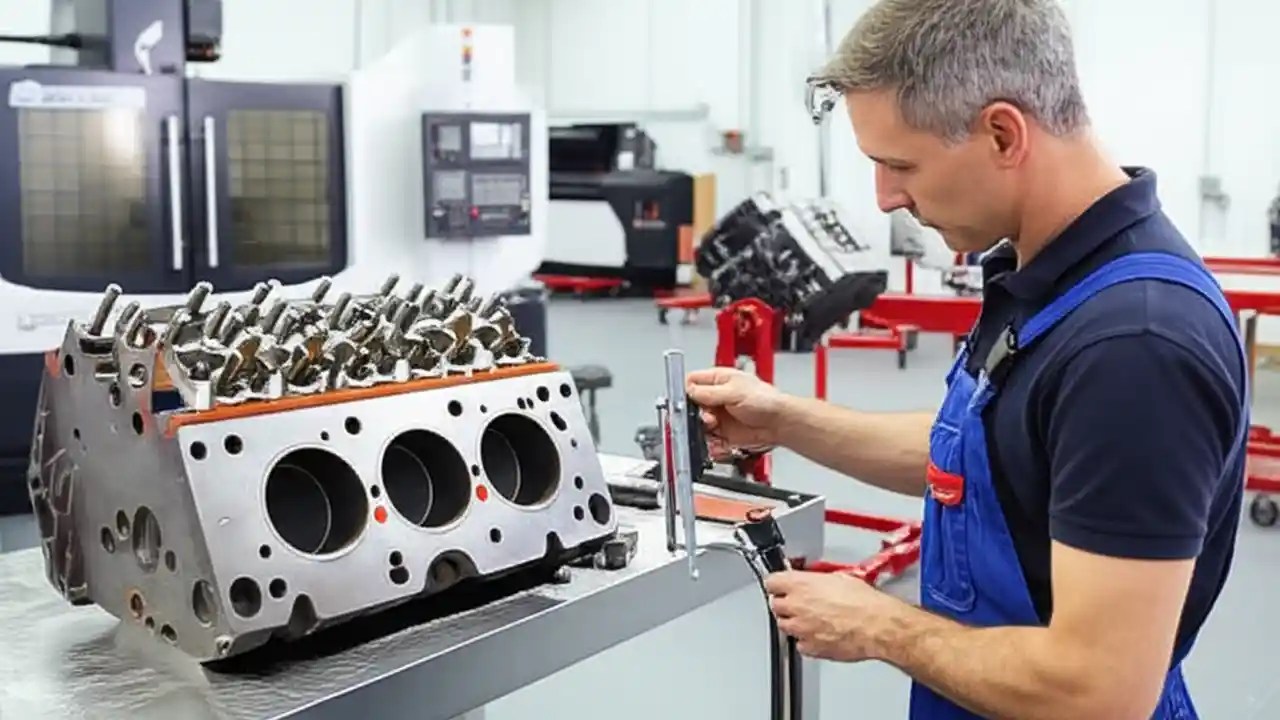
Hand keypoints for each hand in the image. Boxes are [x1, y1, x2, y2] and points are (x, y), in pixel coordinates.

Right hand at [684, 367, 785, 453]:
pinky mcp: (723, 432)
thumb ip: (709, 392)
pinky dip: (710, 441)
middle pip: (692, 404)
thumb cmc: (766, 401)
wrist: (780, 423)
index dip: (686, 390)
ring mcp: (720, 415)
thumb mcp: (734, 392)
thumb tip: (690, 391)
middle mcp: (717, 397)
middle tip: (704, 415)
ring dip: (702, 427)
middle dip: (694, 412)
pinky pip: (708, 438)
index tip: (685, 400)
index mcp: (719, 380)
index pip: (692, 381)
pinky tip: (716, 438)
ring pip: (698, 422)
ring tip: (713, 425)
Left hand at [764, 570, 904, 661]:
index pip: (772, 582)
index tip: (780, 585)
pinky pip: (799, 644)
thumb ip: (818, 580)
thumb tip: (815, 581)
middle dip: (785, 603)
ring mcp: (800, 628)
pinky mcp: (810, 647)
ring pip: (784, 625)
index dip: (777, 583)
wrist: (877, 626)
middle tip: (798, 603)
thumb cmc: (864, 603)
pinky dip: (805, 640)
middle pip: (775, 604)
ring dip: (793, 622)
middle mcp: (796, 606)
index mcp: (801, 585)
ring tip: (810, 619)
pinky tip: (818, 634)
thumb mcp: (839, 578)